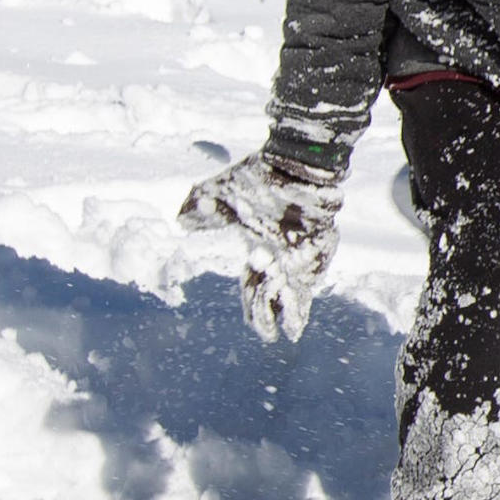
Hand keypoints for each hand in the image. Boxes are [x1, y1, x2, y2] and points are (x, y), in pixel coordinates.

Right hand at [181, 151, 342, 340]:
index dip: (252, 302)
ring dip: (291, 311)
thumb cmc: (258, 176)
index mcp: (262, 245)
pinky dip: (304, 298)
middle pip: (273, 291)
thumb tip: (179, 223)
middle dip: (269, 314)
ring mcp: (303, 250)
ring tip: (289, 334)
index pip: (255, 282)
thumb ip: (200, 211)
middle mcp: (283, 252)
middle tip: (269, 337)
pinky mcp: (320, 247)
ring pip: (295, 289)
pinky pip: (310, 278)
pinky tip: (301, 318)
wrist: (292, 163)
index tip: (250, 321)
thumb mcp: (219, 195)